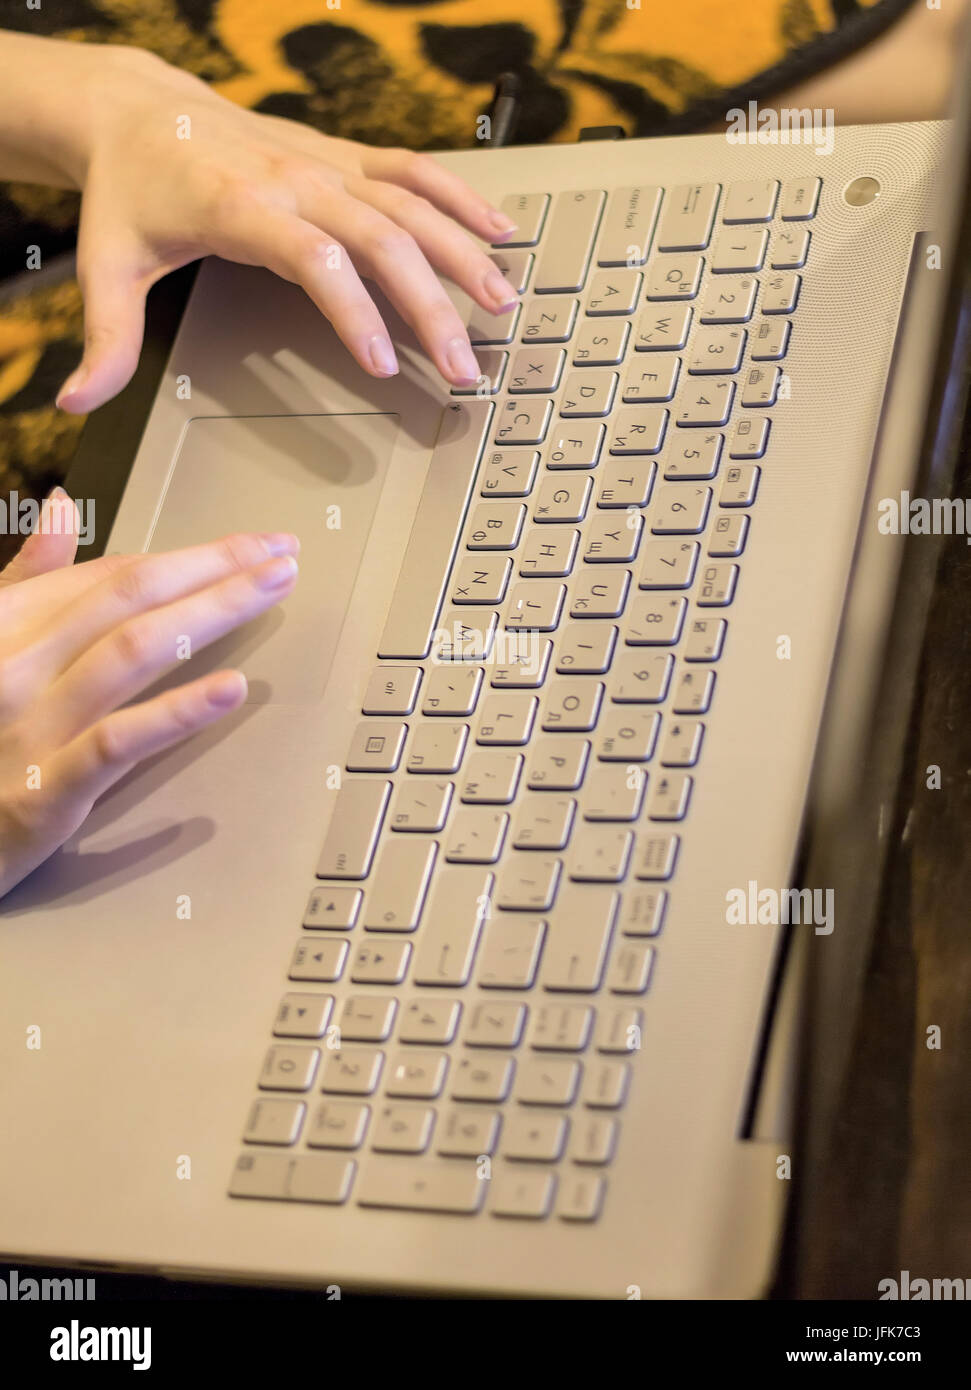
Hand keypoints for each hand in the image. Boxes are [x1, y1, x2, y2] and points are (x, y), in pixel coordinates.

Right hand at [0, 490, 298, 898]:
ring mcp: (29, 728)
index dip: (187, 555)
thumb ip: (24, 581)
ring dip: (212, 611)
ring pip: (132, 651)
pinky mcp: (43, 791)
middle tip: (282, 551)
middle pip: (130, 598)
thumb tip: (60, 505)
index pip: (108, 577)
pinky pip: (116, 741)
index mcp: (4, 627)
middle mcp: (14, 666)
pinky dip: (176, 712)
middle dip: (214, 566)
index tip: (250, 543)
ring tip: (272, 589)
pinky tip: (231, 690)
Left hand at [52, 45, 518, 411]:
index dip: (356, 312)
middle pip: (383, 238)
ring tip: (504, 305)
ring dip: (462, 254)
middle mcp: (295, 178)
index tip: (385, 365)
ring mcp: (326, 163)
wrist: (140, 111)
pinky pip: (413, 170)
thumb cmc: (131, 191)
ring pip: (411, 204)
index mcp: (242, 206)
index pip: (317, 258)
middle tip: (465, 367)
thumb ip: (104, 340)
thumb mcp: (106, 265)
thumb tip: (77, 401)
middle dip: (432, 306)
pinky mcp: (344, 155)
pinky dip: (459, 198)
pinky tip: (498, 231)